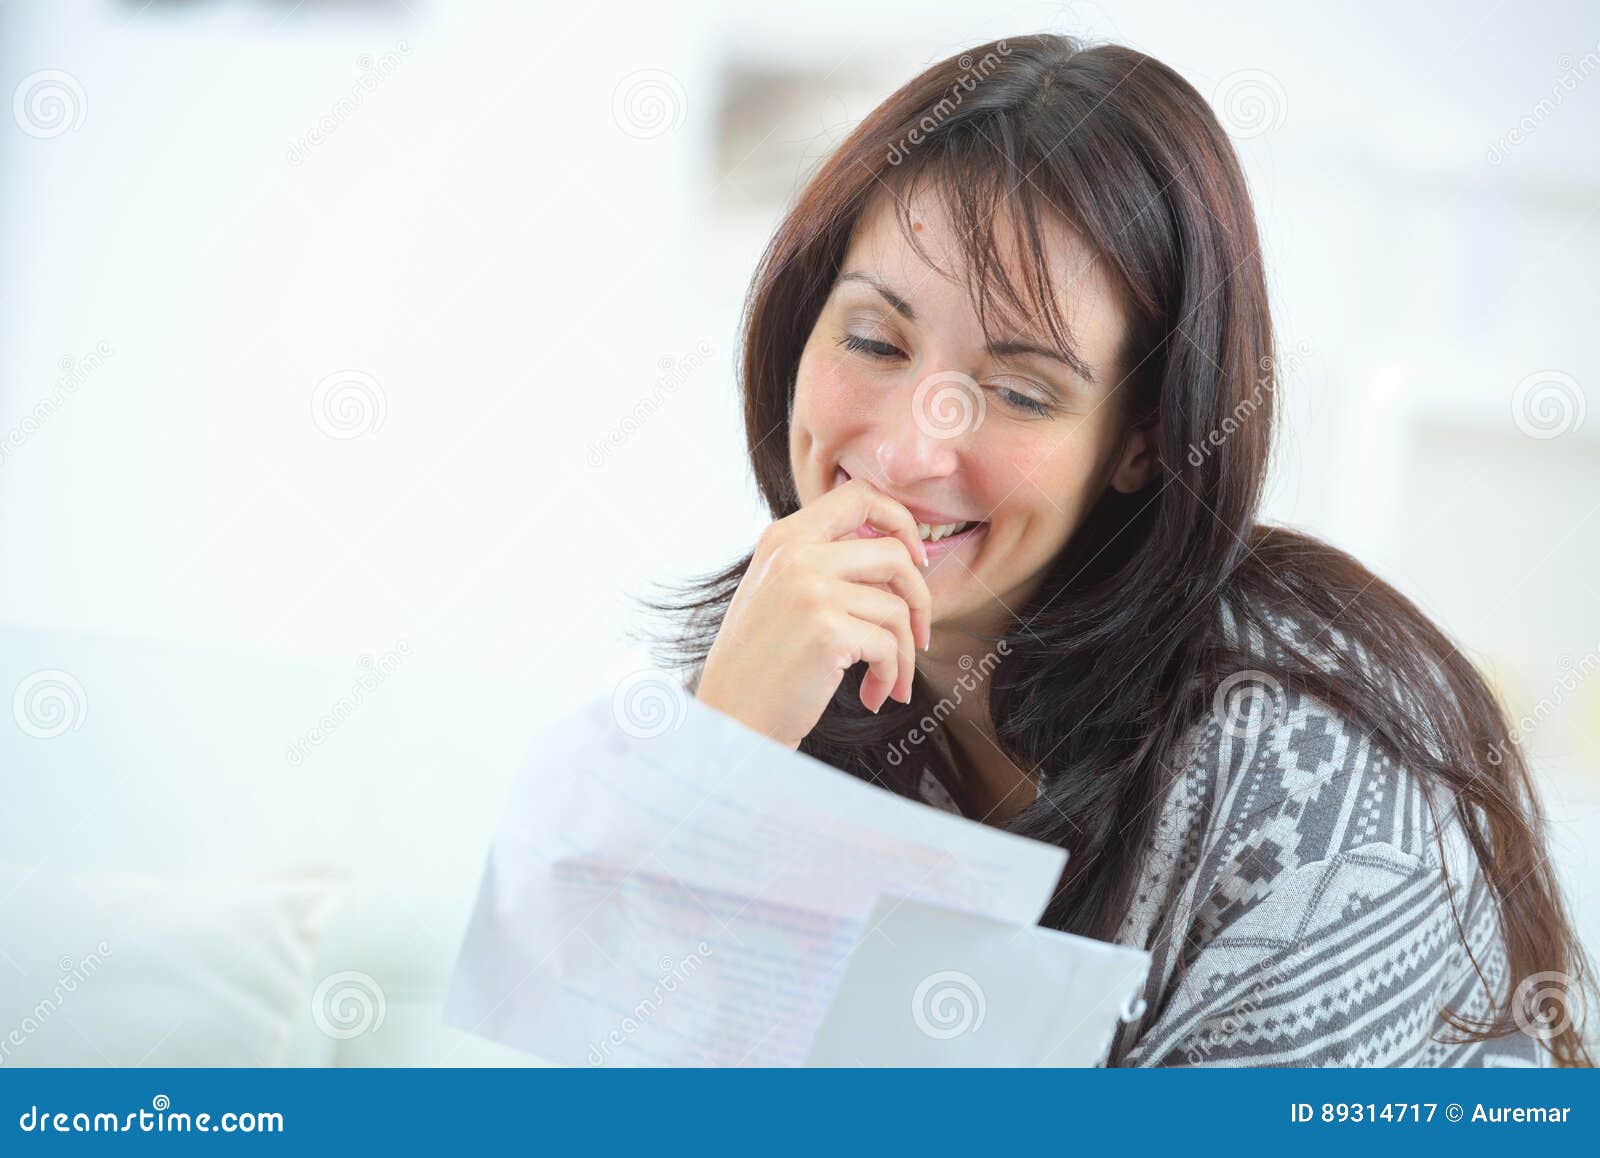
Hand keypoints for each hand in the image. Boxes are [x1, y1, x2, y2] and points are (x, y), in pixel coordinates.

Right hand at [694, 478, 932, 748]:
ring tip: (889, 681)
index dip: (901, 522)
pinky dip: (891, 676)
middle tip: (918, 635)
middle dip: (919, 598)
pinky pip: (889, 646)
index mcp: (783, 538)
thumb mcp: (778, 593)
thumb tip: (899, 555)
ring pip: (897, 608)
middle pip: (894, 554)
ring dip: (905, 653)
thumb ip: (821, 564)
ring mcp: (811, 589)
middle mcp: (796, 555)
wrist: (729, 720)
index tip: (916, 561)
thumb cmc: (760, 666)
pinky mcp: (827, 630)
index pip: (860, 495)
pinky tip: (874, 695)